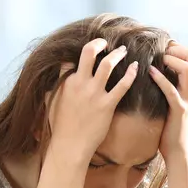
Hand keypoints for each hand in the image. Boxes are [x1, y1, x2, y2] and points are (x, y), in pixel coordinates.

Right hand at [48, 38, 138, 160]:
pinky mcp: (107, 105)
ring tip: (123, 50)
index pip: (71, 58)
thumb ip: (53, 90)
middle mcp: (80, 84)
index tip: (90, 51)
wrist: (70, 145)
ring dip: (117, 54)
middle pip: (89, 52)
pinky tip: (136, 66)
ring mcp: (94, 94)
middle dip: (99, 43)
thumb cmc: (60, 128)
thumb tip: (52, 84)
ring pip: (107, 65)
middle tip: (106, 41)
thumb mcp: (50, 104)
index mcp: (65, 82)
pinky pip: (122, 85)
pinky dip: (131, 74)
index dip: (80, 53)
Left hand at [149, 42, 187, 161]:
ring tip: (158, 59)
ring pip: (187, 69)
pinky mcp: (179, 110)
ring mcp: (186, 99)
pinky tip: (150, 72)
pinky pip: (172, 91)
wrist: (177, 150)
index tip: (161, 47)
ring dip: (171, 60)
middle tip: (160, 51)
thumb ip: (165, 86)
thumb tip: (151, 71)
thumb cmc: (169, 127)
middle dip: (176, 48)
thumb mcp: (168, 101)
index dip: (177, 46)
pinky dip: (161, 79)